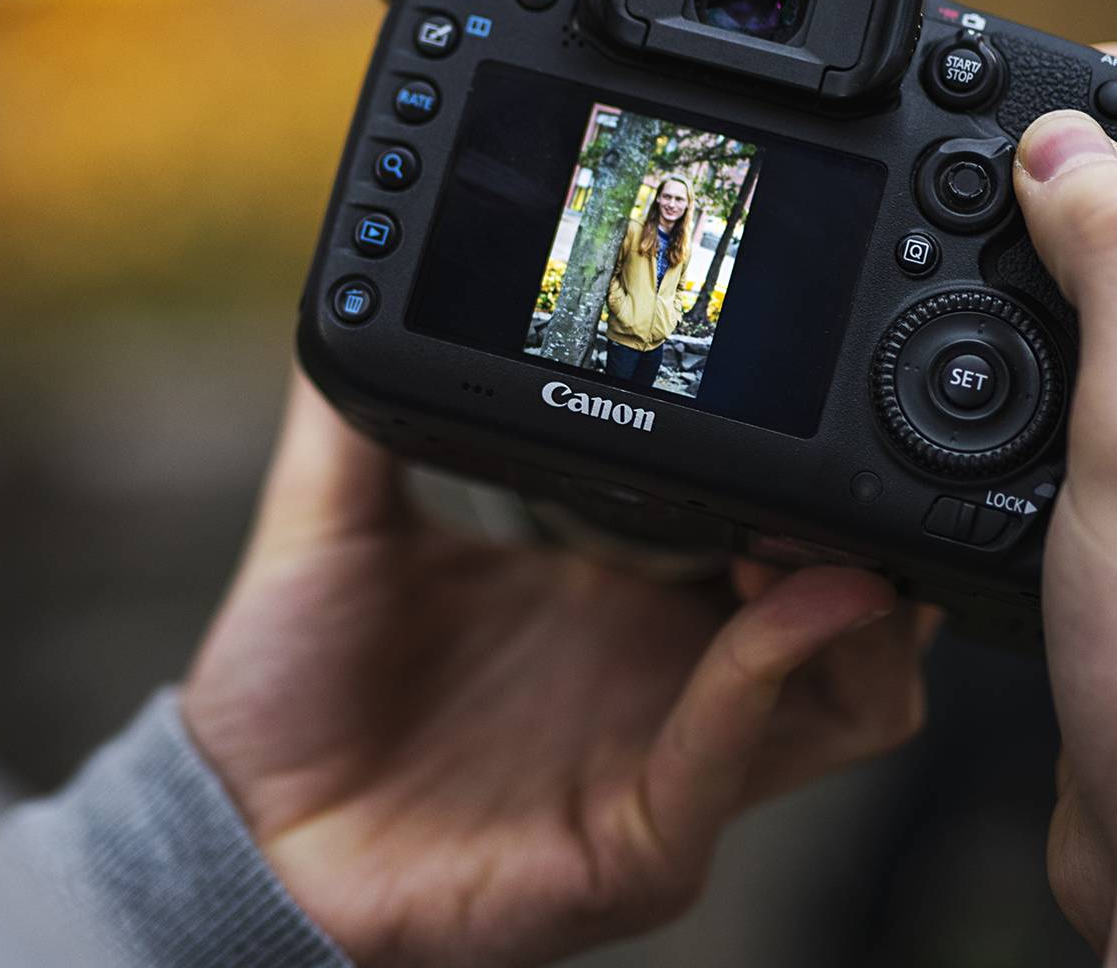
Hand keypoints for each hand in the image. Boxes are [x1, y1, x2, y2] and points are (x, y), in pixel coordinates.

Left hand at [184, 380, 937, 966]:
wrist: (241, 829)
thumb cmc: (296, 698)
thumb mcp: (334, 526)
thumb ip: (357, 411)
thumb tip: (358, 270)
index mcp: (617, 603)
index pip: (768, 531)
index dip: (804, 473)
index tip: (793, 384)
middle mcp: (661, 684)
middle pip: (853, 618)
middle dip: (875, 537)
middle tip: (834, 460)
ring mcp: (664, 770)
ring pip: (850, 704)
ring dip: (860, 614)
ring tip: (823, 538)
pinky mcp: (640, 847)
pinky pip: (733, 759)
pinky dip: (768, 675)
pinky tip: (774, 607)